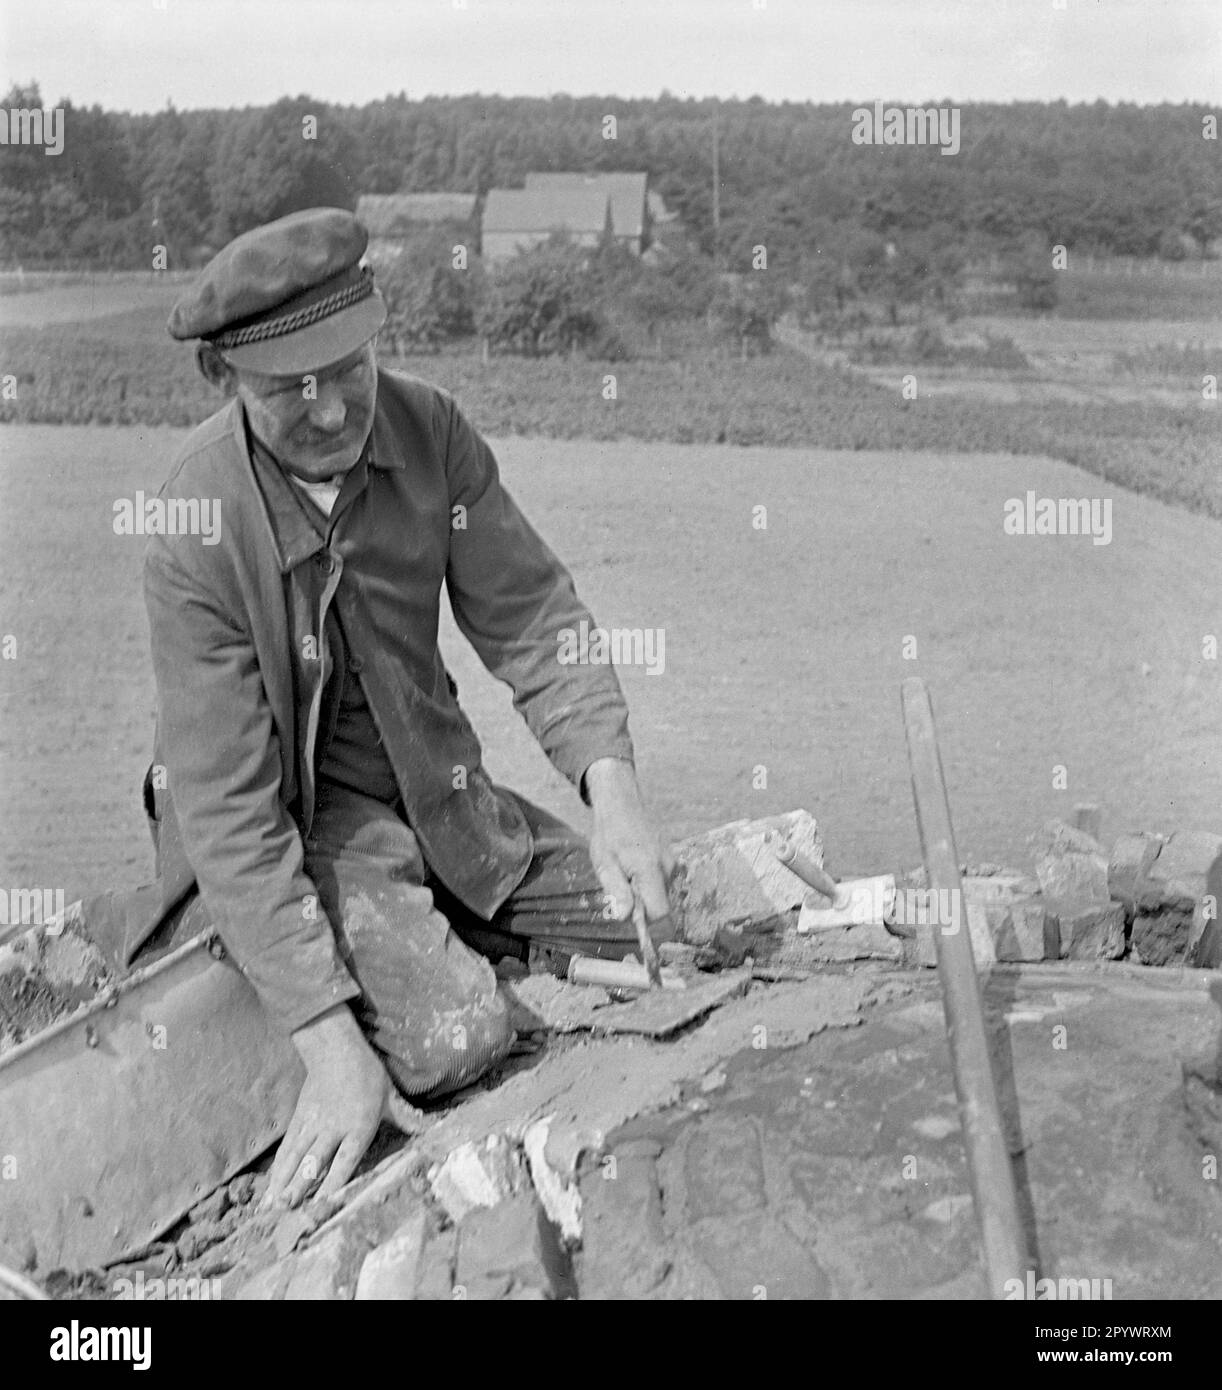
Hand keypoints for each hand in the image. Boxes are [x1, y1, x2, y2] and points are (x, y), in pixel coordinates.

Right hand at [261, 1004, 424, 1209]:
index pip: (346, 1159)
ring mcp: (312, 1125)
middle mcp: (333, 1128)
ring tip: (272, 1207)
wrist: (335, 1049)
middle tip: (288, 1209)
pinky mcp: (298, 1120)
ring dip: (282, 1183)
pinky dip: (277, 1170)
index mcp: (358, 1126)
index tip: (322, 1203)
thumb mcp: (390, 1095)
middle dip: (300, 1186)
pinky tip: (269, 1189)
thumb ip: (406, 1117)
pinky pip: (287, 1148)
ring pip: (295, 1157)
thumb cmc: (366, 1073)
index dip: (333, 1182)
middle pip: (314, 1161)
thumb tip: (431, 1128)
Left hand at [584, 758, 674, 927]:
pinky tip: (633, 866)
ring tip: (625, 871)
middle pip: (660, 906)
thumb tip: (625, 918)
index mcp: (650, 870)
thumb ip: (616, 891)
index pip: (661, 914)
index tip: (628, 913)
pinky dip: (647, 882)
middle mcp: (668, 868)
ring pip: (660, 894)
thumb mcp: (604, 864)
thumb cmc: (609, 834)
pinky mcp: (671, 861)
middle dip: (641, 905)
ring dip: (643, 892)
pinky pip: (661, 882)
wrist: (622, 804)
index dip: (646, 922)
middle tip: (620, 884)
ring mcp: (672, 863)